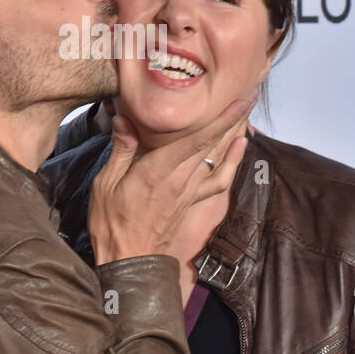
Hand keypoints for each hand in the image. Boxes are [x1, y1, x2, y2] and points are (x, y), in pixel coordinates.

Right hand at [88, 94, 253, 265]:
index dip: (222, 118)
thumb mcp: (105, 184)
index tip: (241, 99)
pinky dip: (233, 162)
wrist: (129, 261)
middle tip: (249, 92)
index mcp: (158, 170)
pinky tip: (240, 146)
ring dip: (234, 133)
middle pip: (214, 143)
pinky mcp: (191, 201)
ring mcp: (189, 191)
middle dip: (233, 118)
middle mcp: (180, 179)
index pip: (197, 138)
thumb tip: (124, 116)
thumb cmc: (111, 222)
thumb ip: (120, 149)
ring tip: (247, 111)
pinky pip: (218, 179)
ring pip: (218, 157)